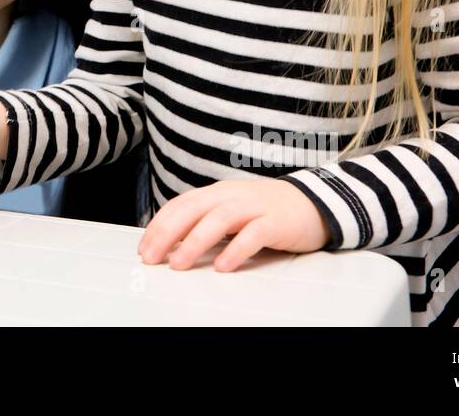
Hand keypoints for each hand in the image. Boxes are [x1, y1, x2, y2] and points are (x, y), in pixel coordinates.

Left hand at [138, 177, 331, 271]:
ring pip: (219, 219)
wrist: (314, 202)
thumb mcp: (231, 212)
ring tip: (179, 264)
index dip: (159, 225)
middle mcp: (232, 195)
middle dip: (167, 233)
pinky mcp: (276, 221)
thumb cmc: (267, 211)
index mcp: (217, 193)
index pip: (180, 205)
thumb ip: (205, 222)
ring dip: (195, 242)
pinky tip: (222, 265)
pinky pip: (253, 234)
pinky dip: (236, 249)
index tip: (143, 248)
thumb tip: (172, 244)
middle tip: (151, 258)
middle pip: (193, 209)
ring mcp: (255, 206)